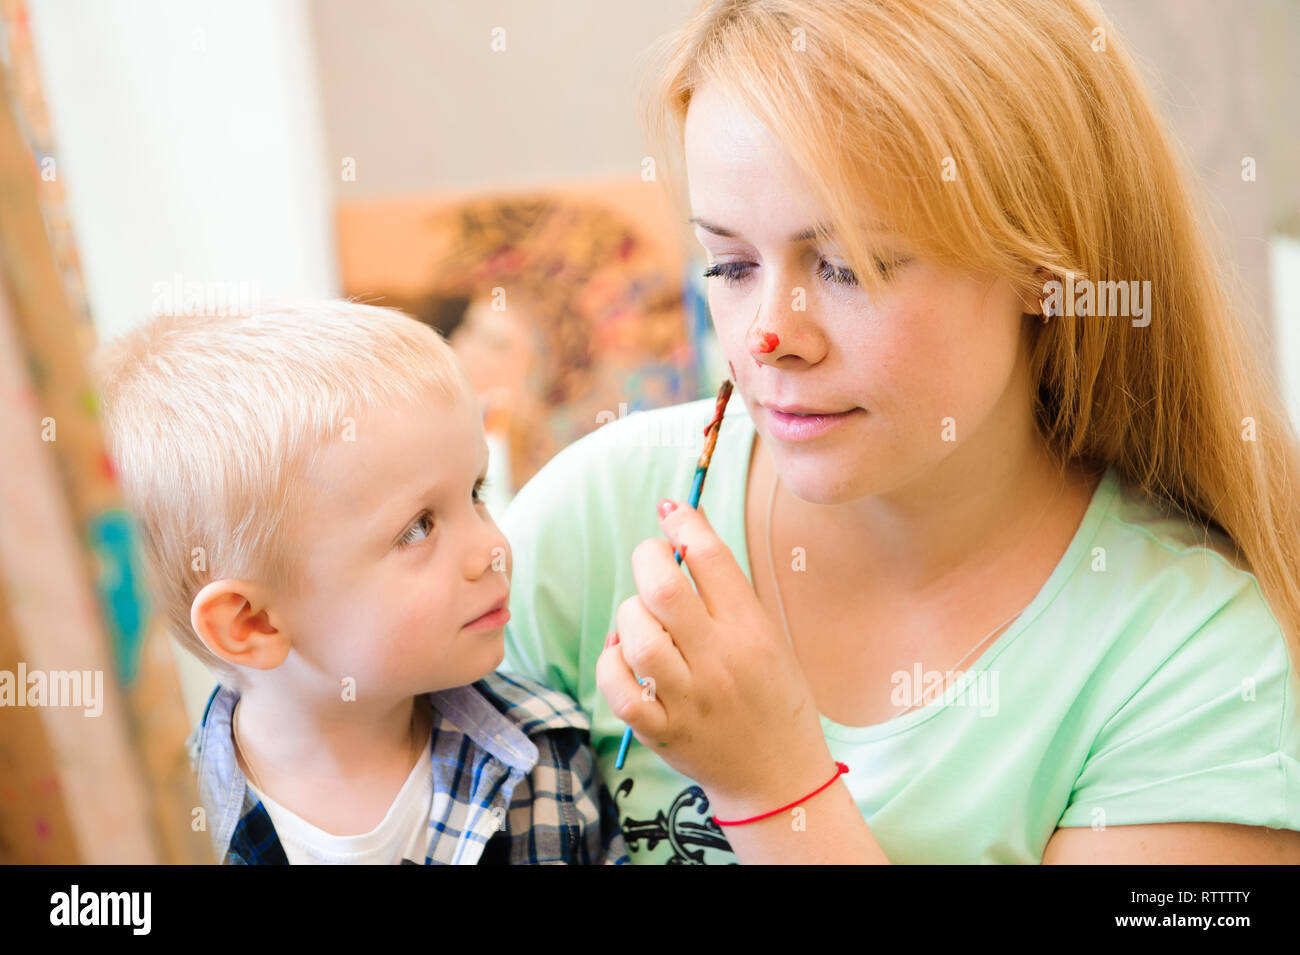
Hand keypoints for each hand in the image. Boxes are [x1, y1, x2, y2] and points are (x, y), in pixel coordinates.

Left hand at [595, 498, 835, 815]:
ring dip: (629, 616)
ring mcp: (689, 700)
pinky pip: (621, 692)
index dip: (684, 522)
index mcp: (752, 632)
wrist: (779, 776)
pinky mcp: (663, 732)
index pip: (711, 559)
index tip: (671, 511)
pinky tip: (622, 655)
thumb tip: (688, 528)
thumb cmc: (772, 695)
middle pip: (664, 590)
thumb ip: (728, 591)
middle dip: (647, 558)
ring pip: (638, 638)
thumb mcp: (767, 636)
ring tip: (641, 617)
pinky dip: (611, 666)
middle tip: (651, 558)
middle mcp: (720, 662)